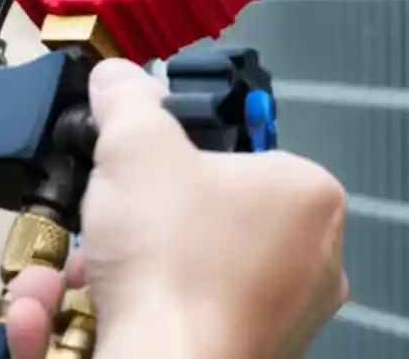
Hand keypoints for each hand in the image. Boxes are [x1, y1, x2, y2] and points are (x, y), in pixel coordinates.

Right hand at [2, 59, 348, 358]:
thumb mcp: (134, 145)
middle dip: (146, 217)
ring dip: (133, 262)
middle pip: (209, 212)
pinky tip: (96, 306)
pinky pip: (187, 312)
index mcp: (310, 194)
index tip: (140, 167)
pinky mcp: (250, 351)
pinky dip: (143, 306)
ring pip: (194, 266)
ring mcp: (288, 315)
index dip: (176, 154)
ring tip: (92, 266)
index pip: (237, 151)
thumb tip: (116, 78)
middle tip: (113, 217)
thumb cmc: (173, 267)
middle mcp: (316, 258)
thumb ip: (126, 97)